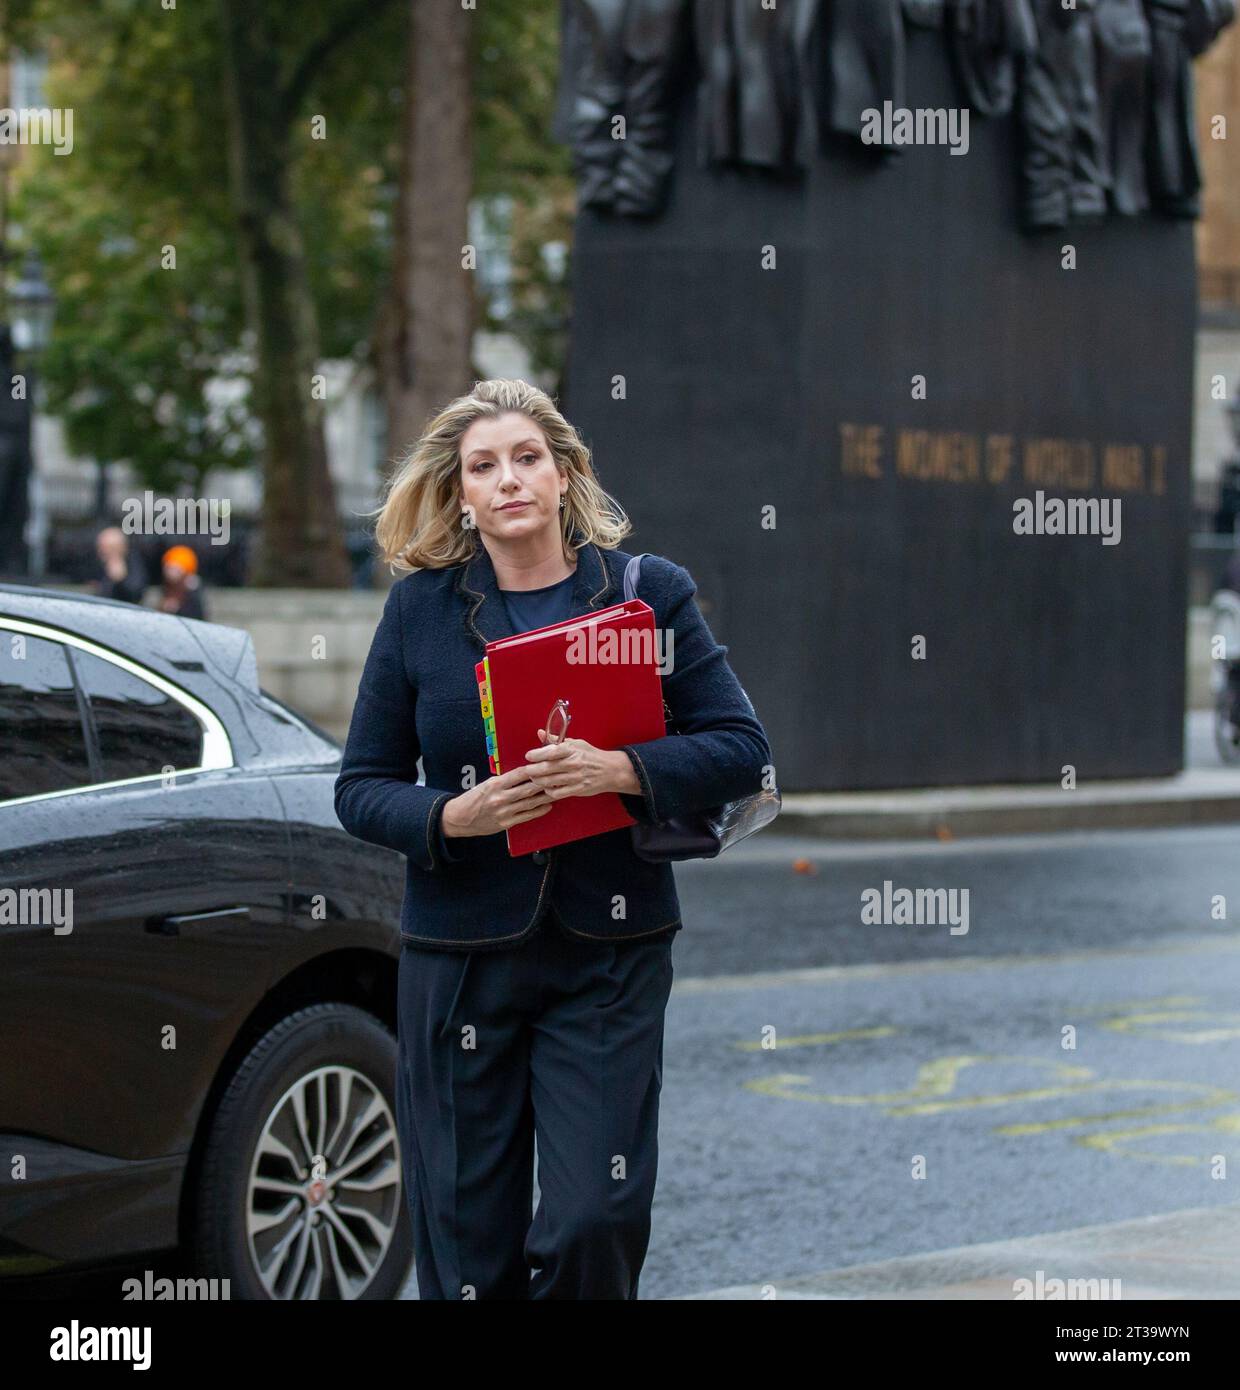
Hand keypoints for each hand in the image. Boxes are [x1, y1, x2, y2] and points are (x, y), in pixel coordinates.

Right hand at [441, 765, 553, 838]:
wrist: (460, 818)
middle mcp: (500, 797)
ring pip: (530, 802)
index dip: (535, 769)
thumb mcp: (487, 784)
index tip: (547, 765)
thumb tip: (526, 773)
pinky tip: (547, 805)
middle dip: (545, 783)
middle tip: (558, 777)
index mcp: (495, 784)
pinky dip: (539, 810)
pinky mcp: (506, 823)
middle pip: (528, 788)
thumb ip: (505, 780)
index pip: (519, 774)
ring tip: (557, 791)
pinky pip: (527, 816)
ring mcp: (504, 811)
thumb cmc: (474, 799)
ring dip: (545, 796)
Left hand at [519, 729, 638, 799]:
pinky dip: (549, 791)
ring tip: (534, 778)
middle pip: (547, 768)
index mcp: (572, 750)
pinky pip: (558, 793)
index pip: (551, 751)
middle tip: (526, 770)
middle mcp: (574, 763)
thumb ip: (556, 740)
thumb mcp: (576, 743)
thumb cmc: (591, 756)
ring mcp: (576, 777)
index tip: (529, 756)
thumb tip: (540, 733)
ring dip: (538, 781)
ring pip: (550, 781)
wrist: (610, 770)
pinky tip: (547, 787)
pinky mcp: (578, 789)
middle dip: (533, 770)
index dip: (537, 754)